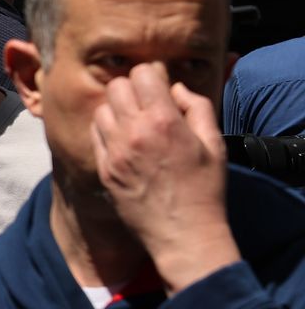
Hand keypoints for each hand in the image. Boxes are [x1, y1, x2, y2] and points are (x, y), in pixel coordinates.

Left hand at [92, 62, 239, 290]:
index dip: (151, 74)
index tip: (158, 84)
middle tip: (145, 101)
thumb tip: (176, 88)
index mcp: (164, 122)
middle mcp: (133, 133)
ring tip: (133, 120)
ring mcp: (114, 152)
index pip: (142, 74)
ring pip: (101, 109)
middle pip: (116, 87)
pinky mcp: (104, 169)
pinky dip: (106, 130)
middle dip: (131, 87)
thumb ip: (197, 107)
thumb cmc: (205, 189)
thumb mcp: (214, 144)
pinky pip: (94, 135)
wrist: (183, 233)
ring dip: (116, 108)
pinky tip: (123, 139)